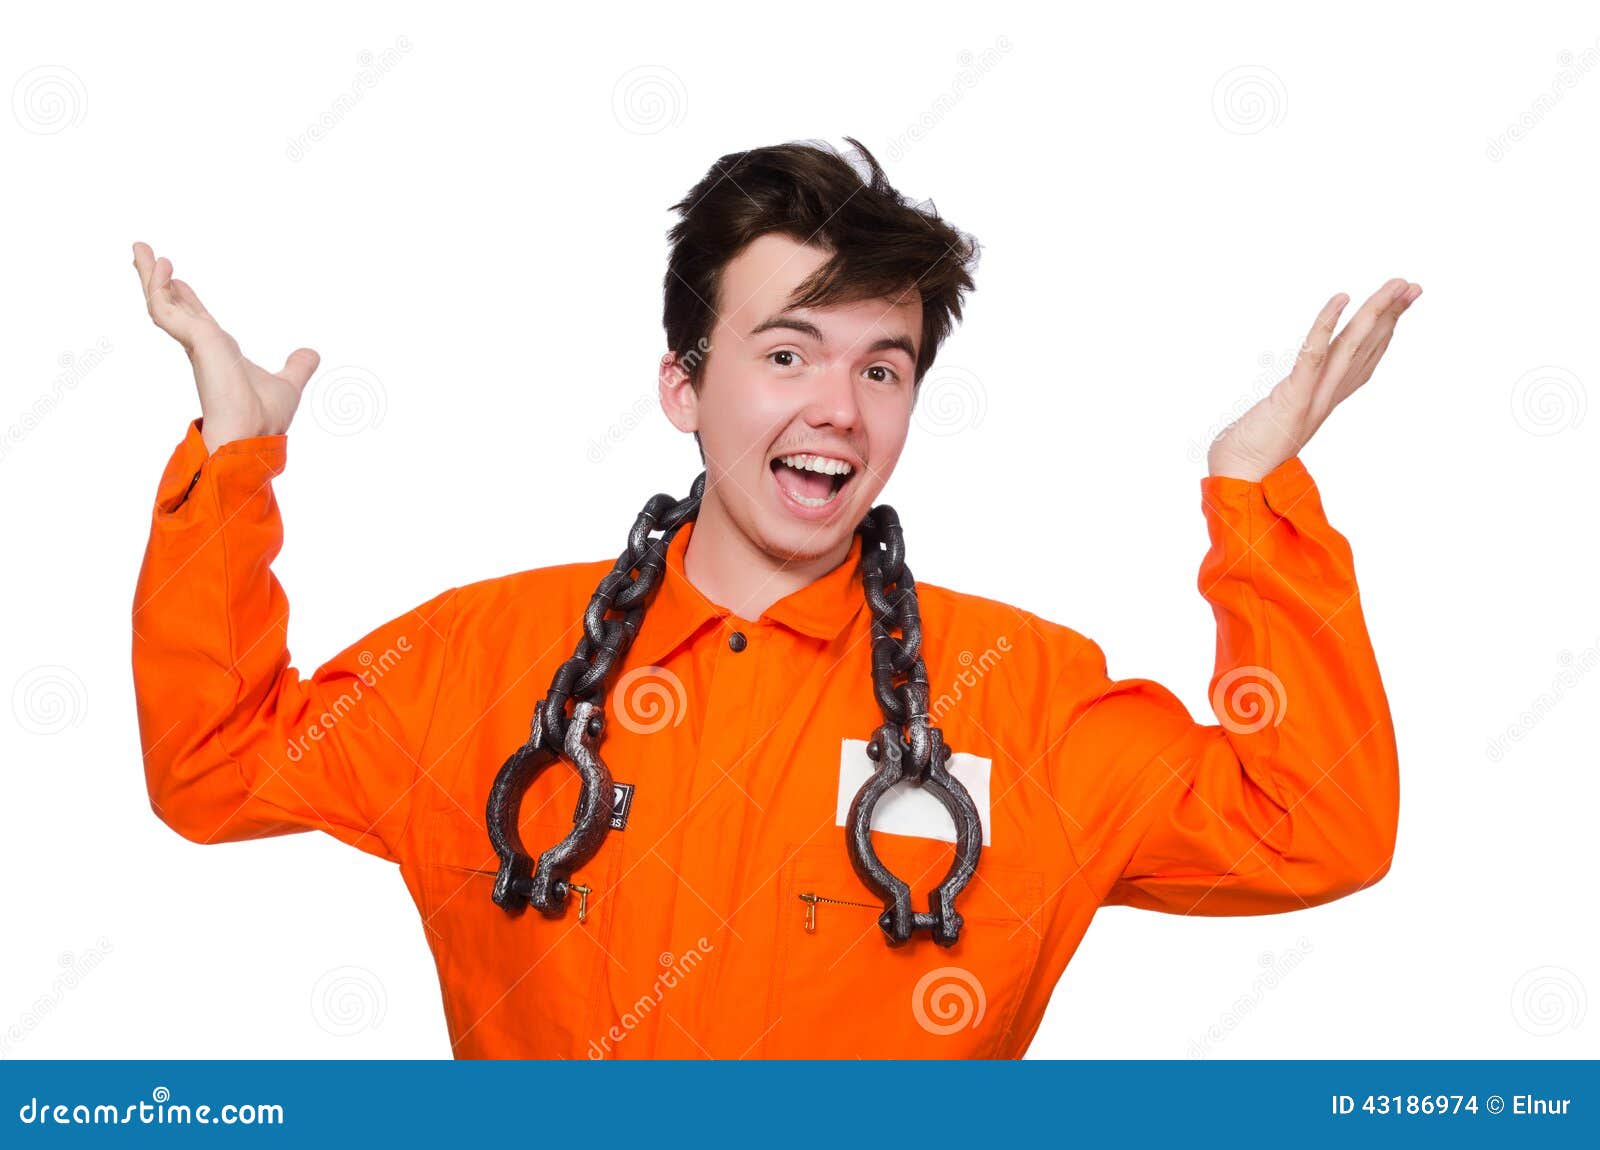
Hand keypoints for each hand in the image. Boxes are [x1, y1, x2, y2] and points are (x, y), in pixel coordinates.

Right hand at [132, 241, 319, 454]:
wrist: (254, 434)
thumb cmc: (264, 418)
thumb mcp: (288, 383)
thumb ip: (297, 367)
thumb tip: (310, 354)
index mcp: (216, 352)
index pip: (195, 317)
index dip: (184, 298)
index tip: (176, 278)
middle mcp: (201, 346)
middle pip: (171, 304)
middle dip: (155, 279)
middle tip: (142, 250)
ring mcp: (195, 343)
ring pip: (161, 302)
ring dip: (149, 275)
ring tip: (141, 248)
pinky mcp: (194, 340)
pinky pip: (166, 308)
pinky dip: (160, 286)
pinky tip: (161, 266)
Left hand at [1207, 277, 1420, 481]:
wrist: (1238, 478)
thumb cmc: (1251, 449)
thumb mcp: (1283, 415)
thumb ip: (1295, 397)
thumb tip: (1299, 383)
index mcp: (1327, 400)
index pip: (1364, 360)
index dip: (1386, 331)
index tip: (1402, 304)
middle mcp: (1327, 397)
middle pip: (1366, 348)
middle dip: (1391, 315)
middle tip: (1413, 286)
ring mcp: (1314, 397)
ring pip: (1351, 347)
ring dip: (1374, 313)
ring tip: (1395, 285)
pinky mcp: (1293, 397)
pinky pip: (1313, 355)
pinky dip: (1326, 325)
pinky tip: (1341, 298)